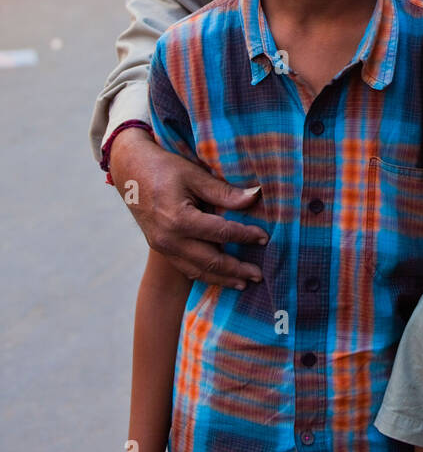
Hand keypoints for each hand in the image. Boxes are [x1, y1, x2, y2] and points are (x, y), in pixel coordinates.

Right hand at [109, 128, 266, 286]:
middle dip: (236, 270)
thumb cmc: (164, 168)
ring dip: (221, 279)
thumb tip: (254, 197)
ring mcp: (162, 246)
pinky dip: (204, 274)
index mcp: (179, 219)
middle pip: (210, 261)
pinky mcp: (160, 247)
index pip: (221, 232)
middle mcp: (169, 239)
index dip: (245, 236)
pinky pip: (185, 267)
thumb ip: (224, 192)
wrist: (130, 170)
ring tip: (243, 283)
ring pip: (196, 270)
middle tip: (259, 275)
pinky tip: (219, 276)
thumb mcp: (195, 175)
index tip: (264, 238)